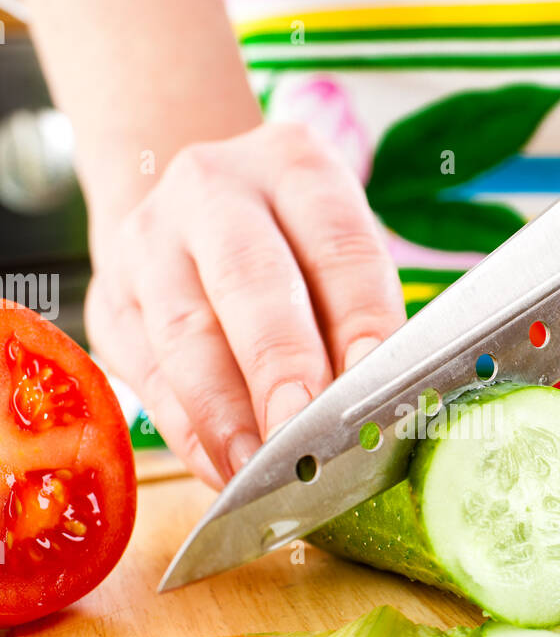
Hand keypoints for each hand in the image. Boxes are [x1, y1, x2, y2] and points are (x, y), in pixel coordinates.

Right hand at [86, 123, 405, 486]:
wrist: (187, 211)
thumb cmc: (289, 244)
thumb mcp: (333, 249)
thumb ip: (354, 318)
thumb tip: (372, 415)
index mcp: (294, 166)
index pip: (337, 245)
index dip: (359, 319)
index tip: (372, 385)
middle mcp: (214, 190)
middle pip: (249, 280)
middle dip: (279, 366)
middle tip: (302, 432)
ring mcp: (149, 242)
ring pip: (185, 334)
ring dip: (225, 414)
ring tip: (259, 469)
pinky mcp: (110, 300)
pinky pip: (146, 375)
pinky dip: (188, 432)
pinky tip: (222, 468)